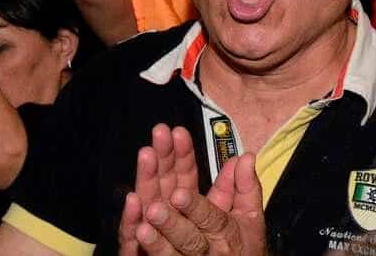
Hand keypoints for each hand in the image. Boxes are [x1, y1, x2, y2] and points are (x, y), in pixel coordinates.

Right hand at [119, 125, 265, 255]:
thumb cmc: (228, 254)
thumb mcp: (239, 221)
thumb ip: (239, 192)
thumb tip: (244, 159)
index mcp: (188, 206)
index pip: (183, 176)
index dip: (181, 154)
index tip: (178, 131)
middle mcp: (167, 217)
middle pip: (162, 184)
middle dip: (161, 157)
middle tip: (159, 133)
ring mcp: (152, 238)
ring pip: (146, 207)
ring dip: (146, 181)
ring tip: (148, 157)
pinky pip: (132, 242)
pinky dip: (131, 221)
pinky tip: (134, 202)